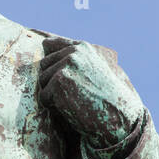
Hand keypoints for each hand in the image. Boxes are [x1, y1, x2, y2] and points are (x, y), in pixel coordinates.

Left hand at [39, 37, 142, 152]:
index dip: (52, 63)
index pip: (50, 45)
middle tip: (74, 92)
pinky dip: (54, 106)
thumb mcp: (91, 68)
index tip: (65, 77)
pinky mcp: (59, 81)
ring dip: (53, 94)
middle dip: (51, 81)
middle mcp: (73, 52)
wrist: (116, 115)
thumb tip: (44, 43)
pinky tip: (71, 107)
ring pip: (42, 81)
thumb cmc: (102, 96)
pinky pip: (43, 97)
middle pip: (43, 65)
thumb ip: (72, 56)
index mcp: (81, 47)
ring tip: (74, 99)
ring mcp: (66, 65)